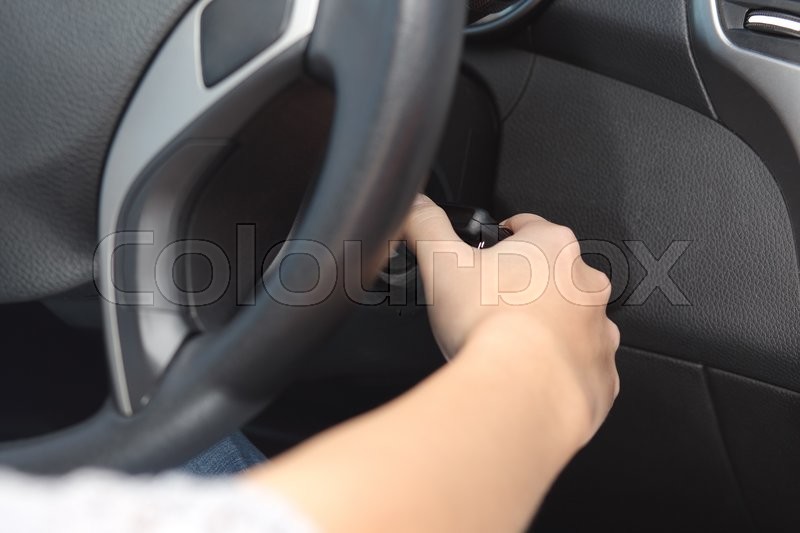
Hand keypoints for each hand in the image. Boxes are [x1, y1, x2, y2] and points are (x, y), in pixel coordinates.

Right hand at [404, 195, 619, 437]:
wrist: (518, 392)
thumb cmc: (488, 326)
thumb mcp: (442, 261)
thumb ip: (426, 224)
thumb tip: (415, 206)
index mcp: (552, 247)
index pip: (527, 226)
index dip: (499, 239)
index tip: (484, 255)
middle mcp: (586, 285)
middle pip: (551, 274)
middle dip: (523, 286)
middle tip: (489, 306)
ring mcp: (599, 331)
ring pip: (571, 320)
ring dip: (546, 327)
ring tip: (509, 344)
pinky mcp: (601, 375)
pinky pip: (581, 366)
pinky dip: (558, 369)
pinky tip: (530, 375)